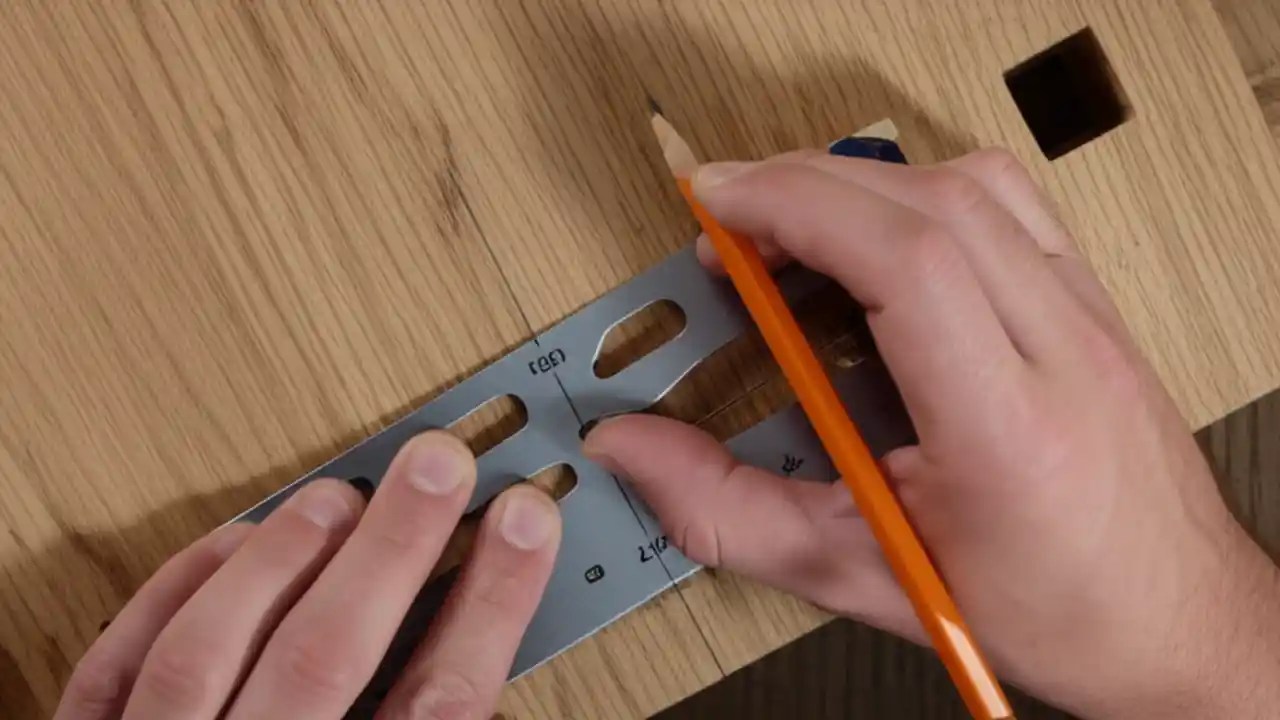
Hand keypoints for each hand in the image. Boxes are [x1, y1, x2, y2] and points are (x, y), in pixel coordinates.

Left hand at [55, 431, 560, 719]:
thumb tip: (495, 685)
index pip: (436, 707)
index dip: (490, 605)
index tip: (522, 528)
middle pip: (325, 660)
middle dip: (393, 549)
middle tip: (437, 467)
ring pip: (211, 651)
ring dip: (283, 557)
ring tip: (339, 495)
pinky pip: (117, 668)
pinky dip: (174, 593)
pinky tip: (231, 543)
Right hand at [584, 149, 1279, 718]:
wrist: (1172, 622)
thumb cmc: (1042, 610)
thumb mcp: (860, 575)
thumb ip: (729, 511)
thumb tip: (635, 451)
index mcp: (1009, 429)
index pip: (908, 263)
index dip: (799, 209)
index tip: (719, 208)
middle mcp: (1066, 352)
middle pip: (932, 203)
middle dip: (805, 185)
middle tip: (730, 220)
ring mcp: (1090, 318)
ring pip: (976, 185)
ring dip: (865, 181)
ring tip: (795, 225)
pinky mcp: (1094, 305)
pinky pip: (1011, 202)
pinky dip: (923, 191)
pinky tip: (879, 236)